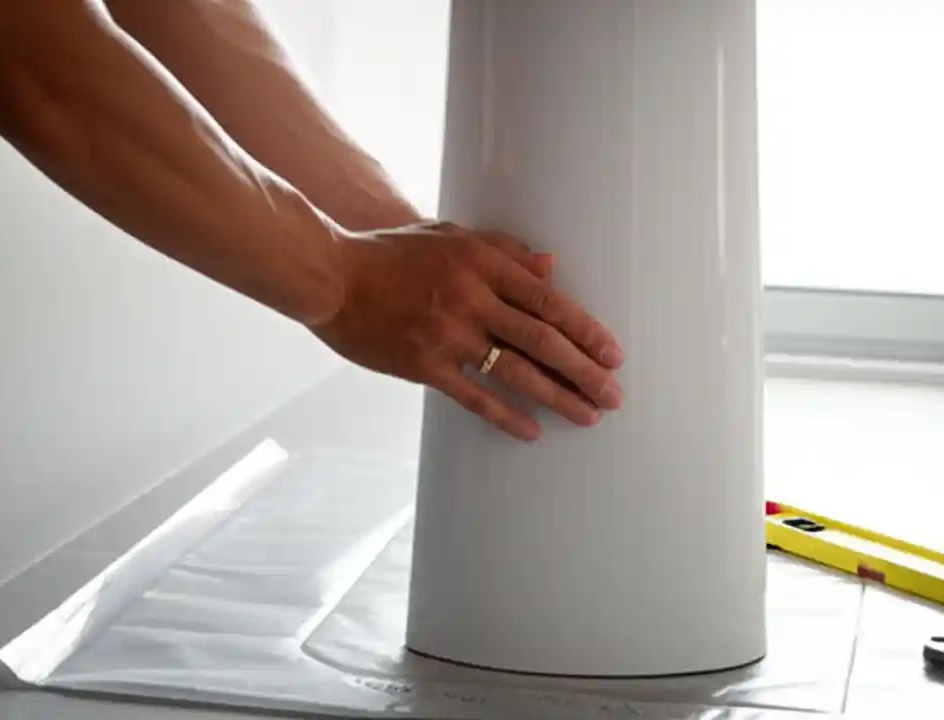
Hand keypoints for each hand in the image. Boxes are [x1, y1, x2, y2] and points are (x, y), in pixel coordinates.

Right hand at [312, 221, 624, 440]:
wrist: (331, 276)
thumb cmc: (390, 253)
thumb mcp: (449, 235)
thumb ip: (502, 249)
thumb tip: (551, 265)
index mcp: (480, 263)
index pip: (547, 300)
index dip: (585, 328)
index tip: (612, 352)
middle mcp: (470, 299)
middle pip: (541, 339)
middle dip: (584, 370)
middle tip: (613, 393)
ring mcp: (446, 335)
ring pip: (516, 371)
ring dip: (558, 396)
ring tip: (588, 415)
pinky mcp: (422, 365)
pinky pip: (474, 396)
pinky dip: (506, 416)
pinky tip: (533, 431)